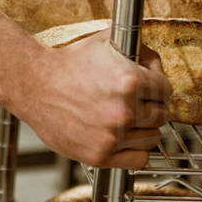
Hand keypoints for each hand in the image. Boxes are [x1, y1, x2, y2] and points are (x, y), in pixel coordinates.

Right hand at [19, 30, 169, 168]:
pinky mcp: (101, 155)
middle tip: (142, 103)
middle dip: (153, 106)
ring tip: (131, 120)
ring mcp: (113, 135)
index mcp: (129, 81)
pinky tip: (126, 138)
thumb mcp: (106, 42)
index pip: (165, 89)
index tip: (153, 88)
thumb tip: (155, 61)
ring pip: (152, 138)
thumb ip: (138, 49)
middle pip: (161, 115)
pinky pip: (138, 159)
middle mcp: (125, 110)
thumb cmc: (69, 63)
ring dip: (145, 129)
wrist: (36, 84)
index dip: (159, 86)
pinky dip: (136, 150)